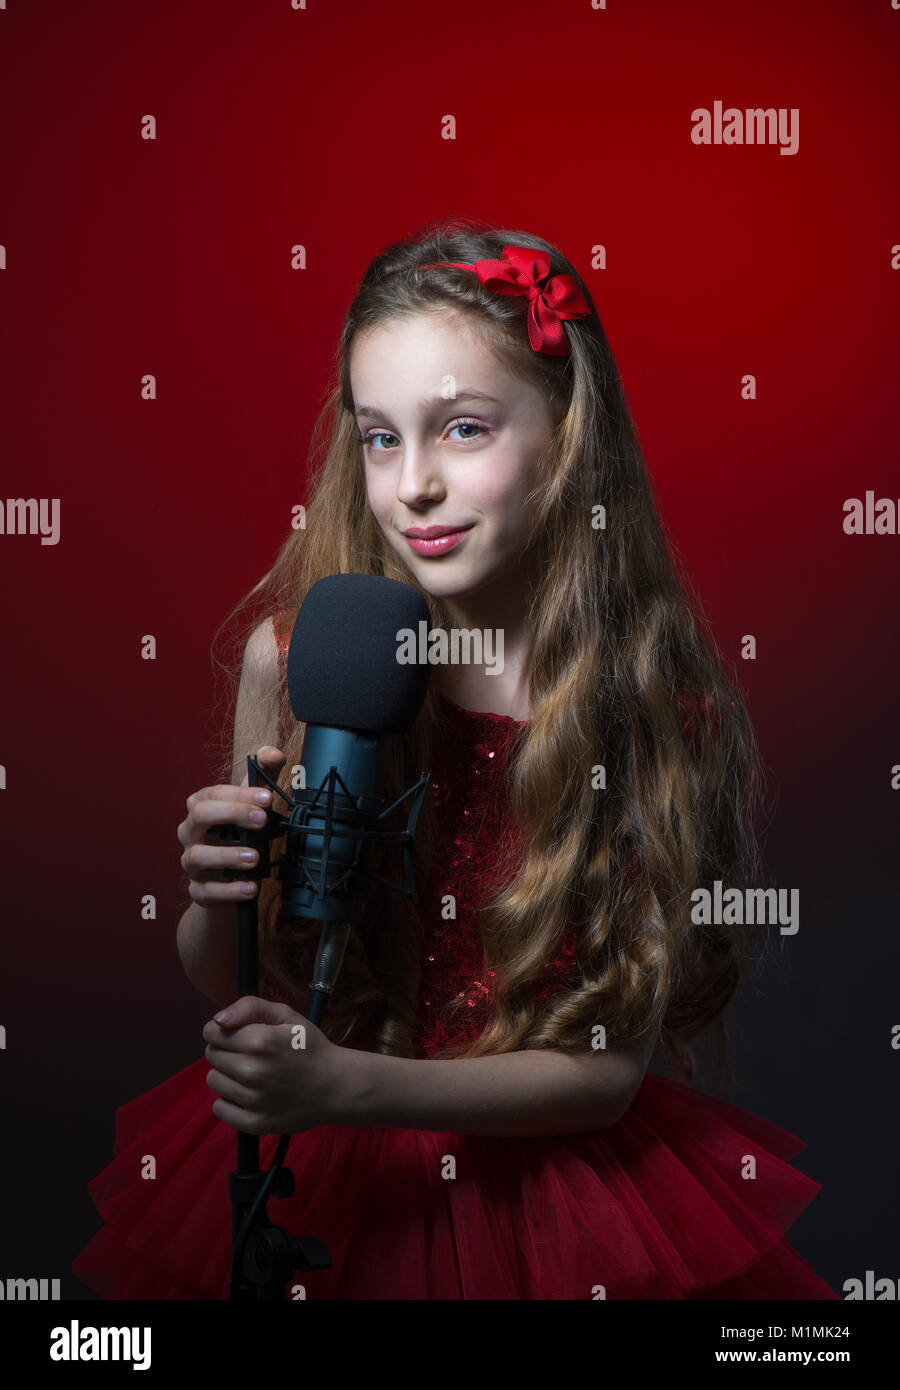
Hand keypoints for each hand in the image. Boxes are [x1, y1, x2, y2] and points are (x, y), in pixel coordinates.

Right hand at [177, 747, 286, 907]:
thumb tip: (273, 753)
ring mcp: (191, 863)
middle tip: (261, 820)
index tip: (268, 798)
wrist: (228, 880)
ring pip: (198, 856)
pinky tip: (250, 887)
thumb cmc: (237, 835)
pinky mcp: (198, 890)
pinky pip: (206, 891)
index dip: (240, 794)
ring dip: (227, 855)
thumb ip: (261, 777)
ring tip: (254, 858)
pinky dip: (229, 890)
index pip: (213, 793)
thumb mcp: (249, 805)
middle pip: (199, 815)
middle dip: (232, 814)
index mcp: (201, 808)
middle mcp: (190, 833)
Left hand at [202, 995, 348, 1134]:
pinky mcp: (254, 1122)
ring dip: (226, 1074)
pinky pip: (220, 1108)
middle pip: (211, 1055)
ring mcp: (253, 1099)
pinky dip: (228, 1100)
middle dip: (225, 1050)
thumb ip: (250, 1007)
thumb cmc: (310, 1048)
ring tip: (250, 1073)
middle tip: (248, 1053)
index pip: (212, 1033)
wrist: (336, 1086)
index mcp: (259, 1040)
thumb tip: (218, 1020)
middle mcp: (252, 1070)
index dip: (220, 1030)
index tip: (235, 1034)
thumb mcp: (287, 1015)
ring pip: (213, 1080)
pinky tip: (247, 1093)